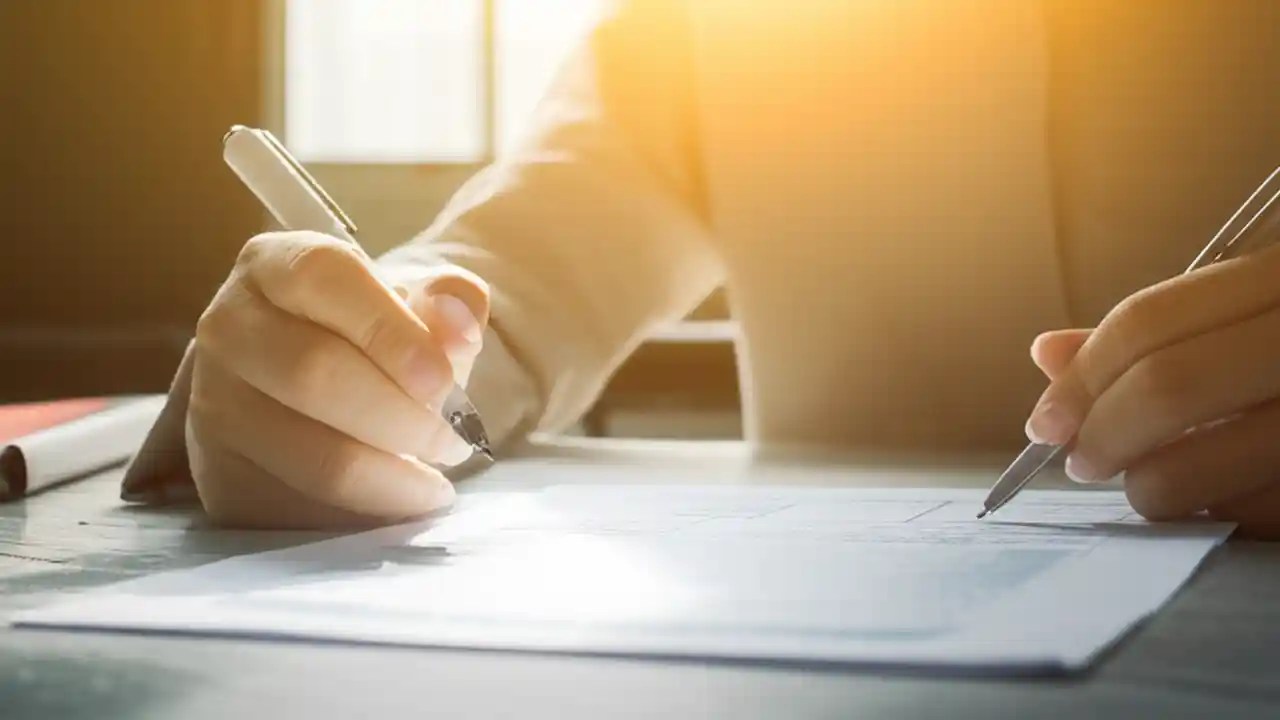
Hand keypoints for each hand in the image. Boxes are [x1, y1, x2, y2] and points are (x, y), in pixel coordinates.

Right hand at [187, 231, 488, 527]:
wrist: (325, 390)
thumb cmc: (379, 338)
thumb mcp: (420, 307)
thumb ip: (449, 306)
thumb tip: (459, 323)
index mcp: (274, 266)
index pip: (322, 279)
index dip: (389, 331)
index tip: (443, 381)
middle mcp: (228, 326)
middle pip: (313, 373)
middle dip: (402, 416)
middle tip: (454, 438)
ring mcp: (214, 403)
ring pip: (310, 451)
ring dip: (392, 474)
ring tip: (436, 479)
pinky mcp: (221, 474)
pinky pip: (300, 506)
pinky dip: (366, 510)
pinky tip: (401, 499)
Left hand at [1025, 242, 1279, 537]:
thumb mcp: (1256, 315)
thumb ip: (1159, 336)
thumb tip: (1048, 355)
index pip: (1151, 322)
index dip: (1083, 378)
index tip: (1045, 422)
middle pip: (1169, 387)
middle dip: (1102, 434)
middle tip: (1082, 461)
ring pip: (1205, 465)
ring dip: (1151, 489)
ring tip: (1145, 487)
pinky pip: (1260, 514)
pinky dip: (1220, 517)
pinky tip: (1216, 504)